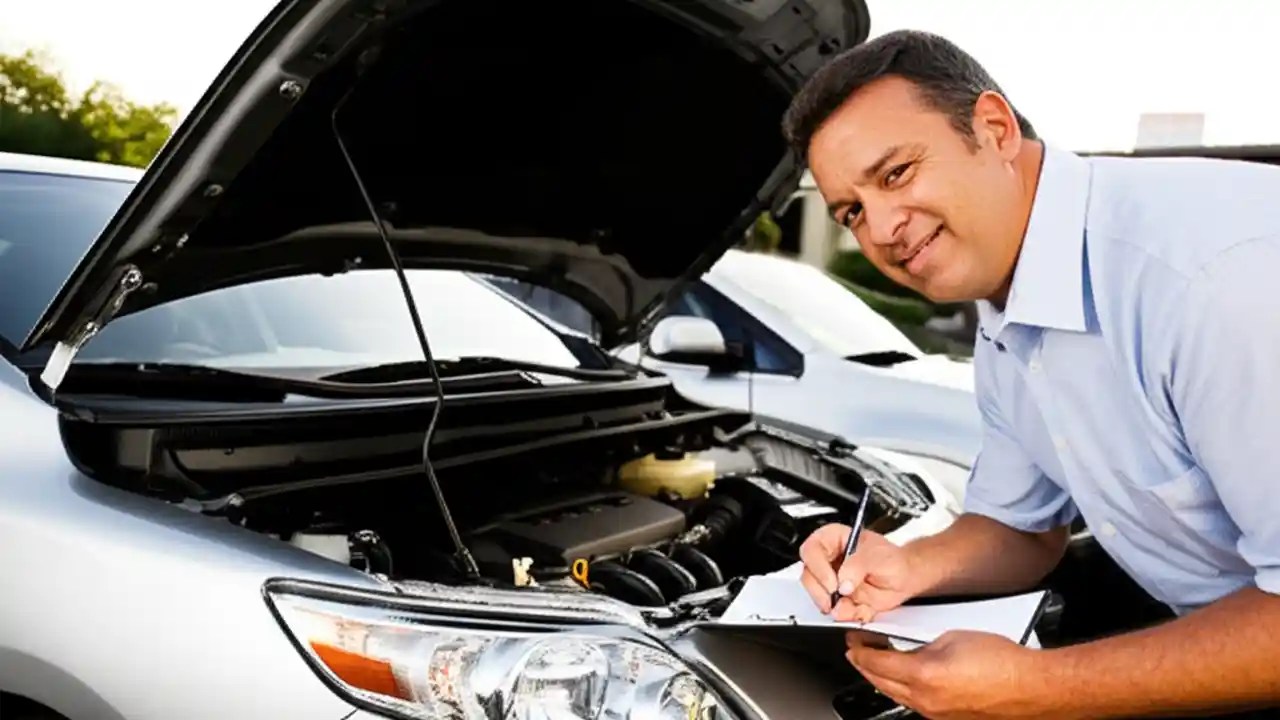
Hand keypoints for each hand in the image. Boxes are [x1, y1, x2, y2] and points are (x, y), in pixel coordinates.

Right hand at [798, 523, 915, 621]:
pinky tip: (862, 608)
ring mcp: (830, 582)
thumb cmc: (890, 558)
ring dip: (836, 606)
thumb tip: (843, 582)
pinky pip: (835, 612)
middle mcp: (827, 561)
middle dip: (823, 592)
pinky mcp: (838, 601)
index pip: (811, 551)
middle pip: (808, 577)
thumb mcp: (877, 555)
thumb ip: (858, 565)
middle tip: (839, 597)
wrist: (904, 577)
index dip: (818, 568)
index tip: (833, 583)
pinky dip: (849, 615)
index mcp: (832, 540)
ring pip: (818, 597)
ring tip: (855, 604)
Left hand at [846, 630, 1045, 718]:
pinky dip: (901, 688)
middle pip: (879, 682)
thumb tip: (908, 647)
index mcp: (923, 674)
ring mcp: (935, 712)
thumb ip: (922, 643)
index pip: (875, 663)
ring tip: (875, 661)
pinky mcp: (945, 718)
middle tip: (857, 649)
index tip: (853, 640)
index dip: (859, 649)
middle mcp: (925, 699)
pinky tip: (903, 677)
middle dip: (863, 664)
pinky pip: (913, 703)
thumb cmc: (1001, 661)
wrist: (1029, 686)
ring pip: (894, 694)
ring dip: (880, 677)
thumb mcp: (952, 637)